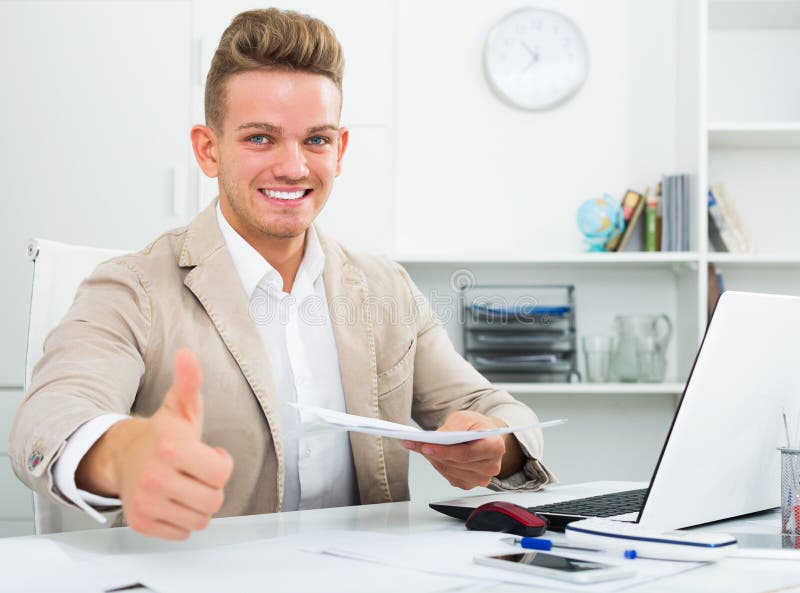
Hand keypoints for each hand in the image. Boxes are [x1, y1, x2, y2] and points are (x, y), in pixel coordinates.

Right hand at [76, 349, 233, 539]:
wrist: (124, 456)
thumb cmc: (163, 434)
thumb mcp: (180, 406)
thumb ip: (189, 382)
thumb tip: (187, 354)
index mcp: (172, 447)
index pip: (221, 472)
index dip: (221, 463)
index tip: (209, 454)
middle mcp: (155, 477)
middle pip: (213, 500)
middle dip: (211, 487)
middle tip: (197, 473)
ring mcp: (146, 502)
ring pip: (199, 520)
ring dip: (198, 506)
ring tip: (185, 486)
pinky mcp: (140, 522)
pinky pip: (181, 533)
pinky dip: (182, 521)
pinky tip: (172, 501)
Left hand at [402, 411, 522, 489]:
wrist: (483, 436)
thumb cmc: (477, 427)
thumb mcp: (466, 418)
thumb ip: (454, 426)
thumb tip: (438, 437)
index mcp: (495, 447)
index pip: (467, 454)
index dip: (445, 451)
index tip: (426, 446)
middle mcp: (491, 466)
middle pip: (456, 463)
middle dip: (434, 453)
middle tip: (415, 443)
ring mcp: (480, 478)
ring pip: (450, 470)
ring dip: (433, 459)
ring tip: (419, 446)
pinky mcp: (469, 484)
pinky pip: (448, 476)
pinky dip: (437, 464)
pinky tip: (431, 455)